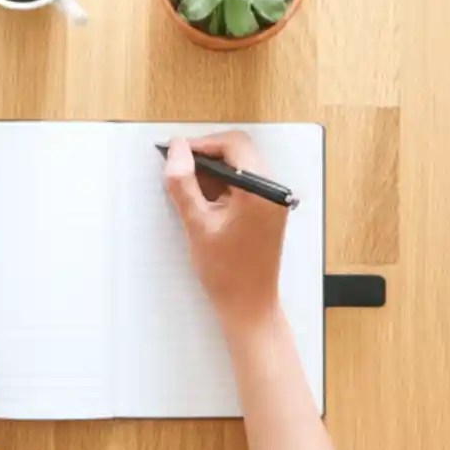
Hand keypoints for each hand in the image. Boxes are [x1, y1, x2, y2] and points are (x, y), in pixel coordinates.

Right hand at [162, 132, 288, 332]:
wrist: (250, 306)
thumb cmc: (226, 273)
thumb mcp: (197, 225)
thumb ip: (184, 184)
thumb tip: (176, 151)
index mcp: (260, 191)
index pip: (233, 144)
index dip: (201, 143)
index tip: (176, 153)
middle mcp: (272, 190)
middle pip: (238, 151)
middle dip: (206, 156)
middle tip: (177, 168)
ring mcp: (273, 200)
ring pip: (240, 166)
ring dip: (212, 171)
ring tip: (187, 189)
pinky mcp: (268, 209)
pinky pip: (244, 183)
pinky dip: (222, 185)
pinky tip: (203, 201)